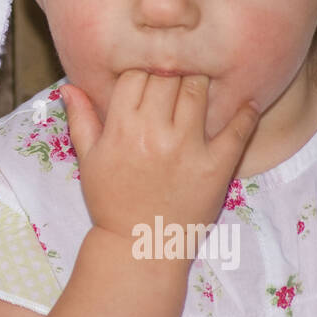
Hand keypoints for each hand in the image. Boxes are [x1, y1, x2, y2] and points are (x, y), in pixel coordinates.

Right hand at [61, 73, 259, 243]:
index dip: (143, 69)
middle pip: (168, 76)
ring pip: (198, 91)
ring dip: (201, 82)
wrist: (139, 247)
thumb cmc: (111, 201)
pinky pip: (237, 130)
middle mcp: (153, 132)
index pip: (136, 75)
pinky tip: (249, 102)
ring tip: (203, 86)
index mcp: (121, 128)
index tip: (150, 75)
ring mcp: (187, 148)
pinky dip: (246, 113)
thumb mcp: (89, 160)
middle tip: (178, 74)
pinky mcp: (216, 166)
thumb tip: (68, 86)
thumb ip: (81, 120)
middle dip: (172, 70)